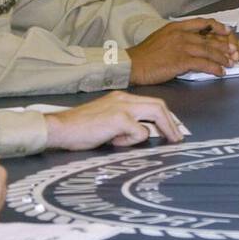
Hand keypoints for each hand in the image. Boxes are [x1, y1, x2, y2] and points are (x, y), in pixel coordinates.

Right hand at [46, 92, 183, 148]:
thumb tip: (142, 134)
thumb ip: (124, 124)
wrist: (60, 128)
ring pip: (156, 113)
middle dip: (172, 122)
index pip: (151, 102)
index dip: (165, 116)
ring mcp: (122, 107)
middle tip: (178, 137)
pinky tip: (116, 142)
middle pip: (159, 105)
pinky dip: (133, 140)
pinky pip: (139, 132)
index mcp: (120, 98)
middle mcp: (123, 98)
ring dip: (165, 129)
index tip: (172, 129)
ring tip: (169, 141)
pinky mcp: (119, 119)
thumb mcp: (106, 122)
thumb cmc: (79, 129)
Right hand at [127, 18, 238, 83]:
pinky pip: (203, 63)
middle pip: (210, 38)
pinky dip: (214, 68)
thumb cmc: (146, 54)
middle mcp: (181, 34)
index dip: (218, 27)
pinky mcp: (181, 60)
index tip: (228, 32)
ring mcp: (181, 46)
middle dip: (226, 46)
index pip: (203, 23)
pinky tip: (220, 72)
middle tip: (236, 52)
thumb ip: (178, 37)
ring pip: (209, 50)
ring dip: (223, 58)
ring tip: (231, 63)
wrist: (132, 64)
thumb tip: (194, 44)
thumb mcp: (162, 37)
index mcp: (176, 26)